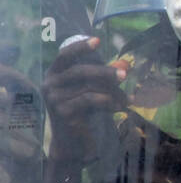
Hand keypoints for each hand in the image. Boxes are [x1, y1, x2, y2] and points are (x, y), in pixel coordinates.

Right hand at [41, 36, 127, 161]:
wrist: (73, 142)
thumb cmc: (84, 112)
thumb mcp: (93, 90)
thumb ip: (105, 77)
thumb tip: (125, 64)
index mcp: (55, 74)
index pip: (64, 55)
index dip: (80, 47)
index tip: (97, 40)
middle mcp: (50, 84)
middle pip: (80, 71)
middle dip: (105, 72)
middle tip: (125, 76)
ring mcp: (54, 99)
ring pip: (89, 87)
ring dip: (113, 92)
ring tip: (127, 100)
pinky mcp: (63, 112)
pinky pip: (91, 100)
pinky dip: (109, 102)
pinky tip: (121, 108)